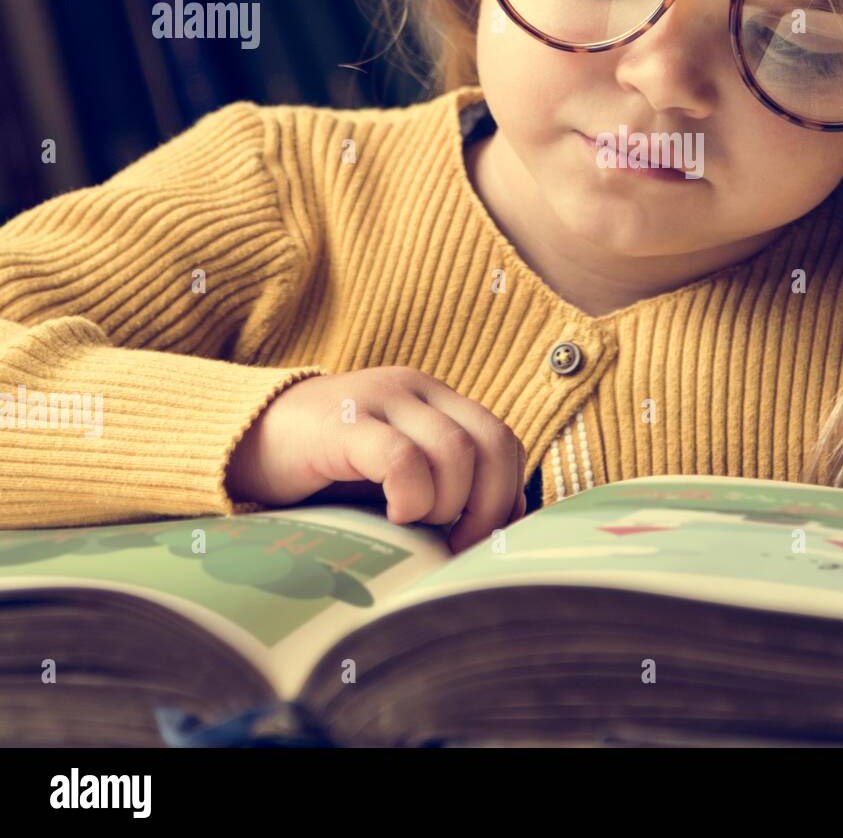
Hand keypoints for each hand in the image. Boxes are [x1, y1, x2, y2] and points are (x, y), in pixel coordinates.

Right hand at [227, 366, 527, 552]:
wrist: (244, 441)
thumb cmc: (326, 470)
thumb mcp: (395, 473)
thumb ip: (445, 484)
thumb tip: (504, 521)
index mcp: (436, 400)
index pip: (501, 440)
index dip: (506, 492)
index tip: (482, 536)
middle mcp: (416, 390)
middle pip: (490, 442)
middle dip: (486, 505)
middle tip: (456, 543)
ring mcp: (381, 400)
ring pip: (454, 450)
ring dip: (446, 504)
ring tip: (414, 525)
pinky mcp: (343, 423)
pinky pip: (401, 457)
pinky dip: (411, 495)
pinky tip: (393, 515)